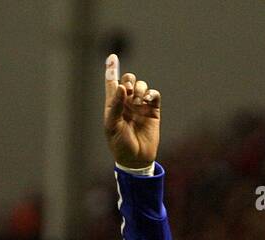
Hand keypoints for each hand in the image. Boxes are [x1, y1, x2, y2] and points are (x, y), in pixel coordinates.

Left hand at [103, 53, 159, 168]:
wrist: (136, 158)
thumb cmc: (120, 144)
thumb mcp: (112, 126)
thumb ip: (115, 105)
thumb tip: (121, 87)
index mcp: (113, 105)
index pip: (112, 83)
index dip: (111, 70)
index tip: (112, 56)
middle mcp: (126, 103)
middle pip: (128, 80)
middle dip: (128, 81)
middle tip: (127, 91)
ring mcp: (140, 106)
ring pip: (141, 85)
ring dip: (139, 88)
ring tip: (138, 101)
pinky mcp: (153, 110)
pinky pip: (153, 94)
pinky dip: (151, 94)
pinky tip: (147, 100)